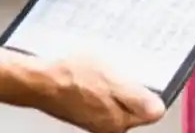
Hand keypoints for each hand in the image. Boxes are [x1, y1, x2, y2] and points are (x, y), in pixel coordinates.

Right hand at [39, 57, 165, 132]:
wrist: (36, 80)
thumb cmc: (69, 78)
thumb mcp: (111, 80)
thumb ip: (138, 98)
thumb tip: (158, 109)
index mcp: (118, 124)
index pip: (150, 110)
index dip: (148, 90)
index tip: (141, 77)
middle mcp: (106, 126)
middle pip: (132, 104)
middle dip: (128, 85)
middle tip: (116, 69)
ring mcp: (92, 118)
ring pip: (114, 98)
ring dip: (111, 82)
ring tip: (98, 69)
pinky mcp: (81, 109)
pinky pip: (98, 95)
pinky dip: (96, 83)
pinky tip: (87, 72)